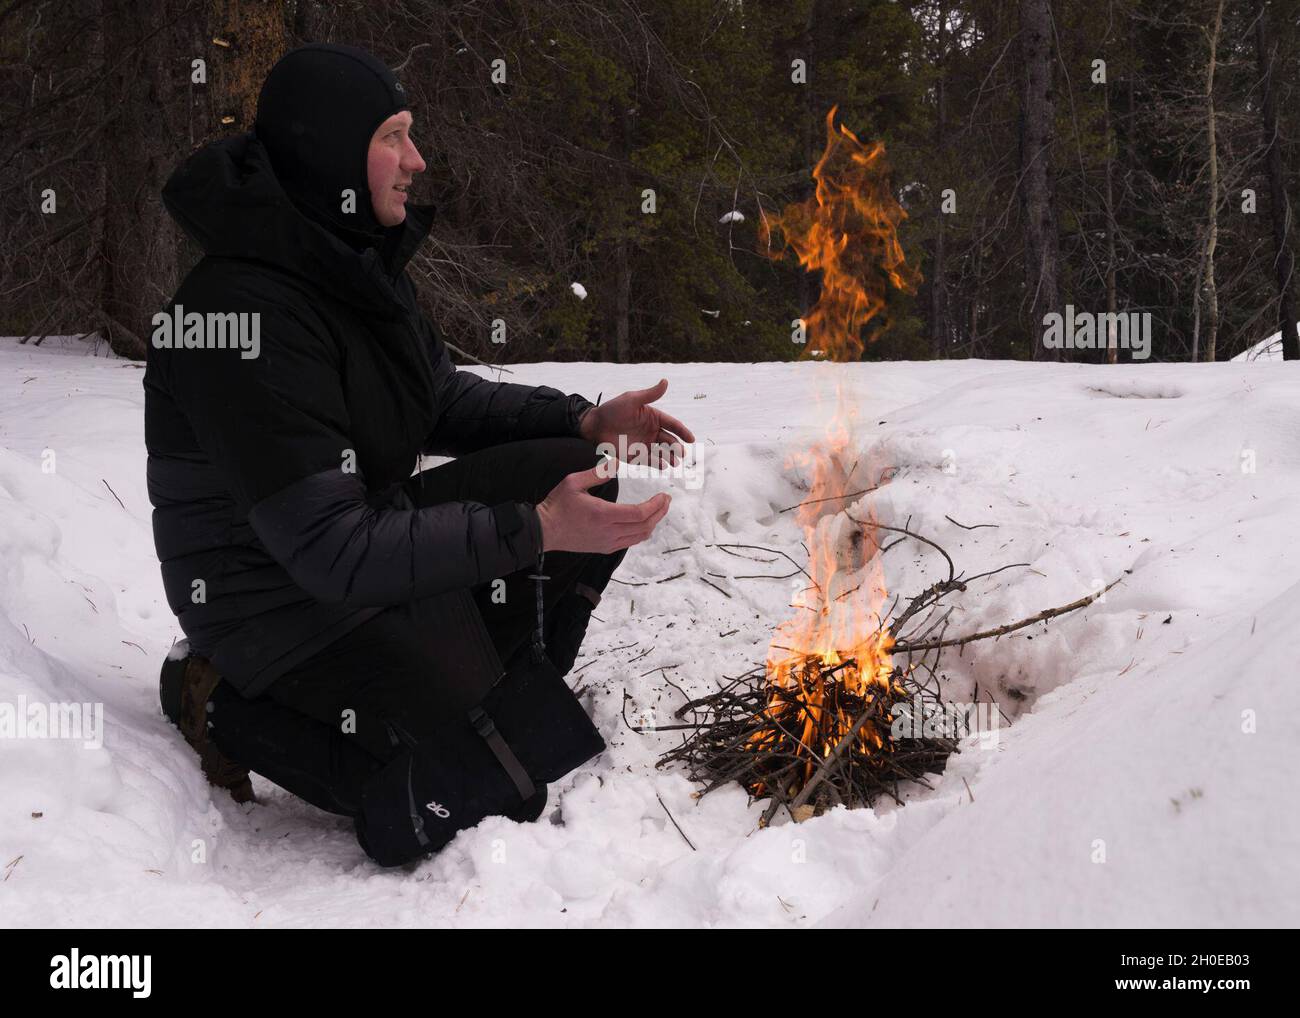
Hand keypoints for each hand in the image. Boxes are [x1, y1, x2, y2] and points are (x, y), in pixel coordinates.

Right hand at [535, 464, 670, 553]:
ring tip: (658, 510)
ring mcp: (608, 542)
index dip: (656, 505)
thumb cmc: (557, 505)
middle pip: (645, 526)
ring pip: (640, 536)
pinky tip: (643, 522)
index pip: (640, 513)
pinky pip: (630, 542)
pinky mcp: (605, 548)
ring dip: (653, 523)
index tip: (664, 495)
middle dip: (660, 513)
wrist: (544, 531)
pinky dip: (642, 532)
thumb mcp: (574, 482)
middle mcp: (609, 532)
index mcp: (603, 514)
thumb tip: (616, 463)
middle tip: (666, 501)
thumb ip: (597, 473)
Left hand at [578, 378, 695, 469]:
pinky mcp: (636, 456)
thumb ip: (650, 394)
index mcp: (654, 417)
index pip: (672, 425)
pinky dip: (657, 463)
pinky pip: (650, 460)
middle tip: (682, 453)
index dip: (683, 431)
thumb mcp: (632, 399)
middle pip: (670, 440)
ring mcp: (645, 444)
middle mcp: (652, 431)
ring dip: (670, 457)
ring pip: (663, 452)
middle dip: (677, 447)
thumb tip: (665, 382)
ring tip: (674, 462)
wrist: (595, 426)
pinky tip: (663, 465)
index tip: (691, 439)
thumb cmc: (612, 409)